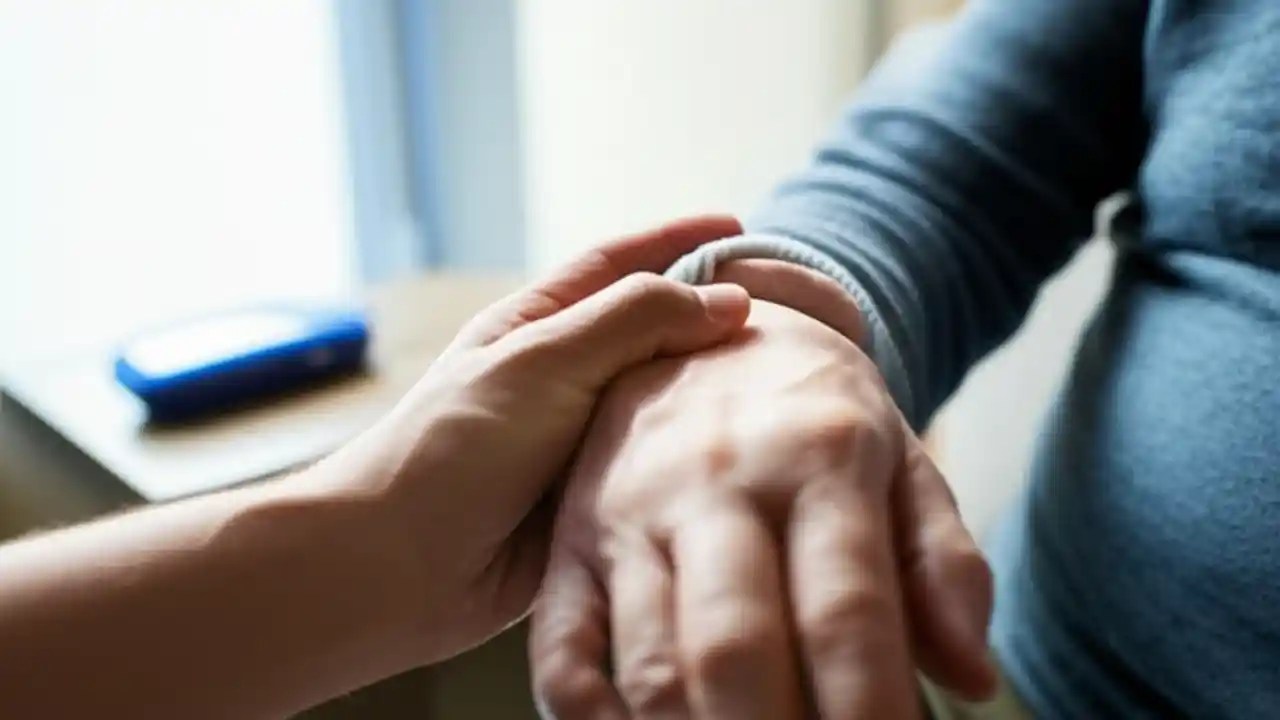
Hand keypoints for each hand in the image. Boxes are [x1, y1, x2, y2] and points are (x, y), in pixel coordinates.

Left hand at [319, 216, 751, 664]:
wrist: (400, 564)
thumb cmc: (456, 446)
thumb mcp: (547, 359)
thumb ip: (637, 321)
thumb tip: (728, 301)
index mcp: (540, 325)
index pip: (620, 265)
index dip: (679, 241)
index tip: (741, 231)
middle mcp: (564, 377)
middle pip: (651, 334)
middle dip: (709, 321)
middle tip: (785, 317)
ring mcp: (579, 441)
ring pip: (662, 407)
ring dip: (710, 397)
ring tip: (780, 387)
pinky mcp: (593, 503)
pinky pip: (657, 473)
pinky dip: (695, 464)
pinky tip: (741, 462)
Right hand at [529, 295, 995, 718]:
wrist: (714, 318)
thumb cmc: (820, 412)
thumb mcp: (901, 459)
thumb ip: (943, 563)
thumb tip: (973, 679)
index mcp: (818, 458)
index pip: (847, 611)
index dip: (873, 712)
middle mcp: (716, 482)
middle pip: (736, 644)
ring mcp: (632, 510)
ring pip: (649, 656)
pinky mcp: (575, 536)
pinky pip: (562, 647)